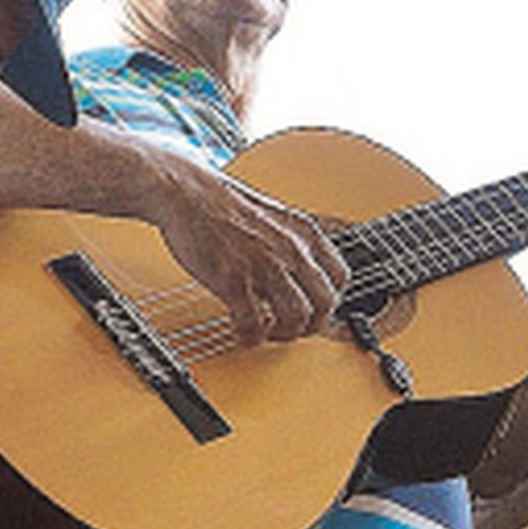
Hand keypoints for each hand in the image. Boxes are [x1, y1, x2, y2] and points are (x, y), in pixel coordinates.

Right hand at [151, 155, 349, 346]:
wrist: (186, 191)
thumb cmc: (224, 204)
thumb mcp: (275, 218)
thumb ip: (293, 245)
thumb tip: (301, 277)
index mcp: (305, 233)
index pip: (341, 277)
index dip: (329, 300)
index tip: (314, 309)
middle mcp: (291, 249)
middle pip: (326, 304)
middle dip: (311, 325)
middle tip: (291, 327)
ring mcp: (264, 265)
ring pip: (297, 318)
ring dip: (284, 334)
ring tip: (267, 332)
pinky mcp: (234, 280)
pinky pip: (254, 324)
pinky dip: (252, 337)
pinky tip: (243, 334)